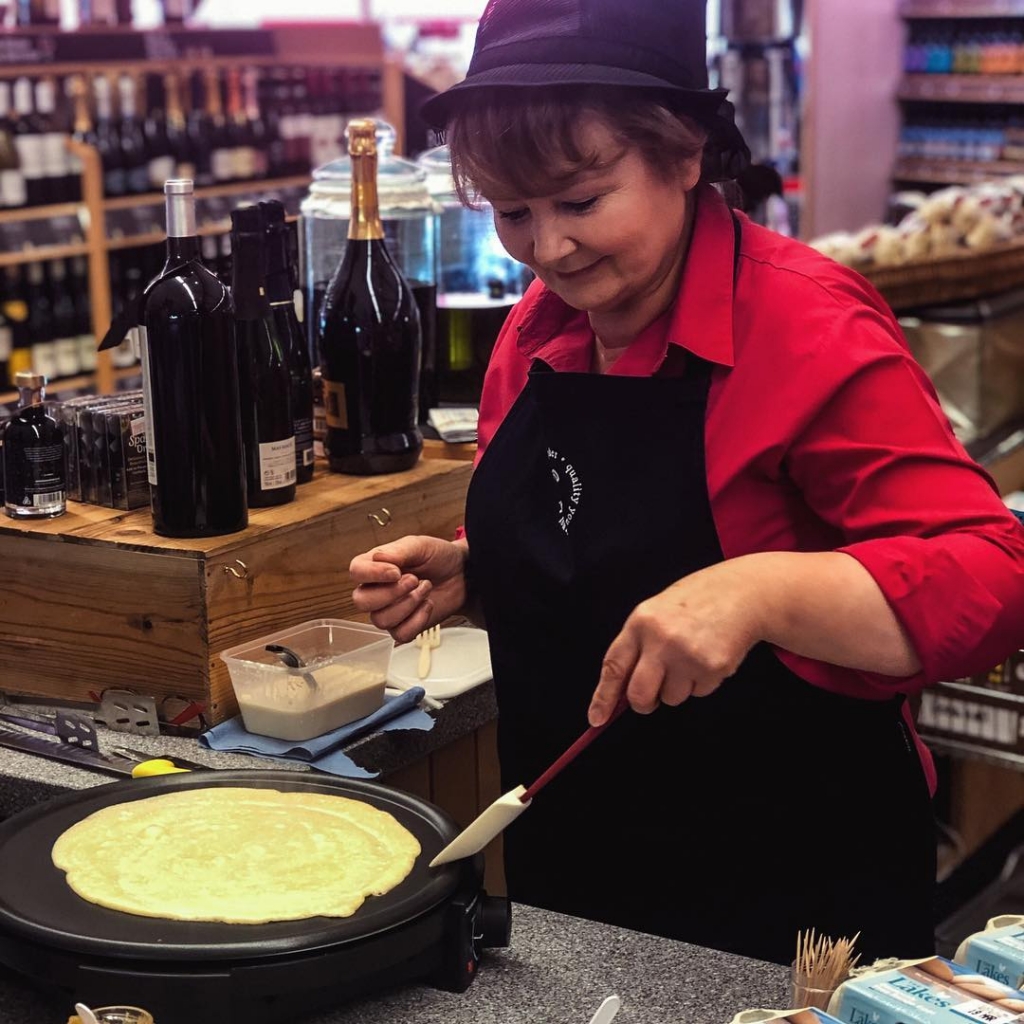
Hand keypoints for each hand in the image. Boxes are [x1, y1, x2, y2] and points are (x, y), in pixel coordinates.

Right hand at [349, 536, 468, 642]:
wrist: (462, 574)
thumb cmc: (438, 557)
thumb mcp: (420, 546)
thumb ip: (399, 551)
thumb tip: (377, 556)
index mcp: (375, 565)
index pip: (356, 571)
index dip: (373, 574)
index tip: (396, 572)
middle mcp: (376, 589)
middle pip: (361, 601)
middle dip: (391, 593)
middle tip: (414, 580)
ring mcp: (388, 610)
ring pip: (381, 620)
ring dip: (409, 604)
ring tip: (425, 588)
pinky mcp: (404, 626)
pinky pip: (400, 634)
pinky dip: (417, 620)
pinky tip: (427, 605)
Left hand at [587, 560, 765, 725]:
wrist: (740, 593)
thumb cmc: (693, 603)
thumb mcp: (655, 614)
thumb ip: (637, 647)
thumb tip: (621, 690)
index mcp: (641, 622)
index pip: (614, 667)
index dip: (603, 697)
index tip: (596, 719)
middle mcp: (661, 639)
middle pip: (640, 695)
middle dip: (644, 703)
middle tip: (652, 696)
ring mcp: (688, 654)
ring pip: (671, 699)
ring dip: (677, 688)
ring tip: (688, 659)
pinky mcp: (713, 667)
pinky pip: (698, 694)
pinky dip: (701, 683)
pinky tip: (706, 658)